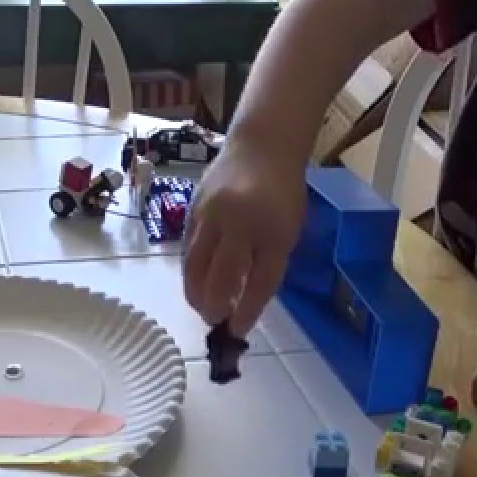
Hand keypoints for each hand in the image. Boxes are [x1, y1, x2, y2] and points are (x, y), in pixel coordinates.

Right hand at [183, 141, 306, 336]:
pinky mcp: (194, 208)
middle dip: (214, 305)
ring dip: (196, 291)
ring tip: (200, 306)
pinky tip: (194, 279)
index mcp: (274, 232)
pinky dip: (190, 268)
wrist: (261, 146)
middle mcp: (241, 224)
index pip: (260, 282)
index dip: (247, 311)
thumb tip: (244, 297)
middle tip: (213, 320)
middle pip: (222, 275)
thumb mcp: (288, 229)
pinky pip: (188, 246)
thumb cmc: (282, 192)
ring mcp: (213, 214)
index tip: (237, 330)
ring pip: (196, 263)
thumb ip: (269, 261)